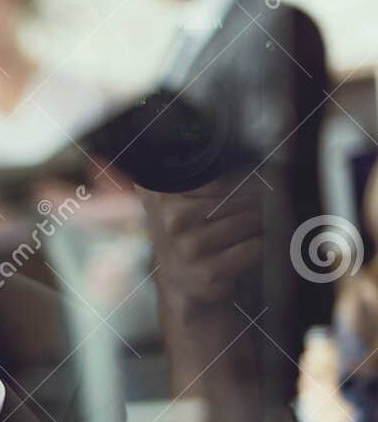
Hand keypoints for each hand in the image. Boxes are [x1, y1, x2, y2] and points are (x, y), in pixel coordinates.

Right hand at [141, 172, 264, 310]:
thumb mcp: (174, 200)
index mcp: (163, 194)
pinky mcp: (209, 272)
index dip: (244, 177)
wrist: (182, 286)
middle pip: (242, 194)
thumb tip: (219, 136)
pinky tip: (244, 252)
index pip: (222, 173)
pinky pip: (255, 247)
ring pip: (252, 219)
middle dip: (254, 202)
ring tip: (243, 233)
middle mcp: (171, 219)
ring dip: (258, 226)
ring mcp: (189, 247)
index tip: (250, 182)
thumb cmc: (188, 236)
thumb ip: (183, 171)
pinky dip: (259, 248)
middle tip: (244, 214)